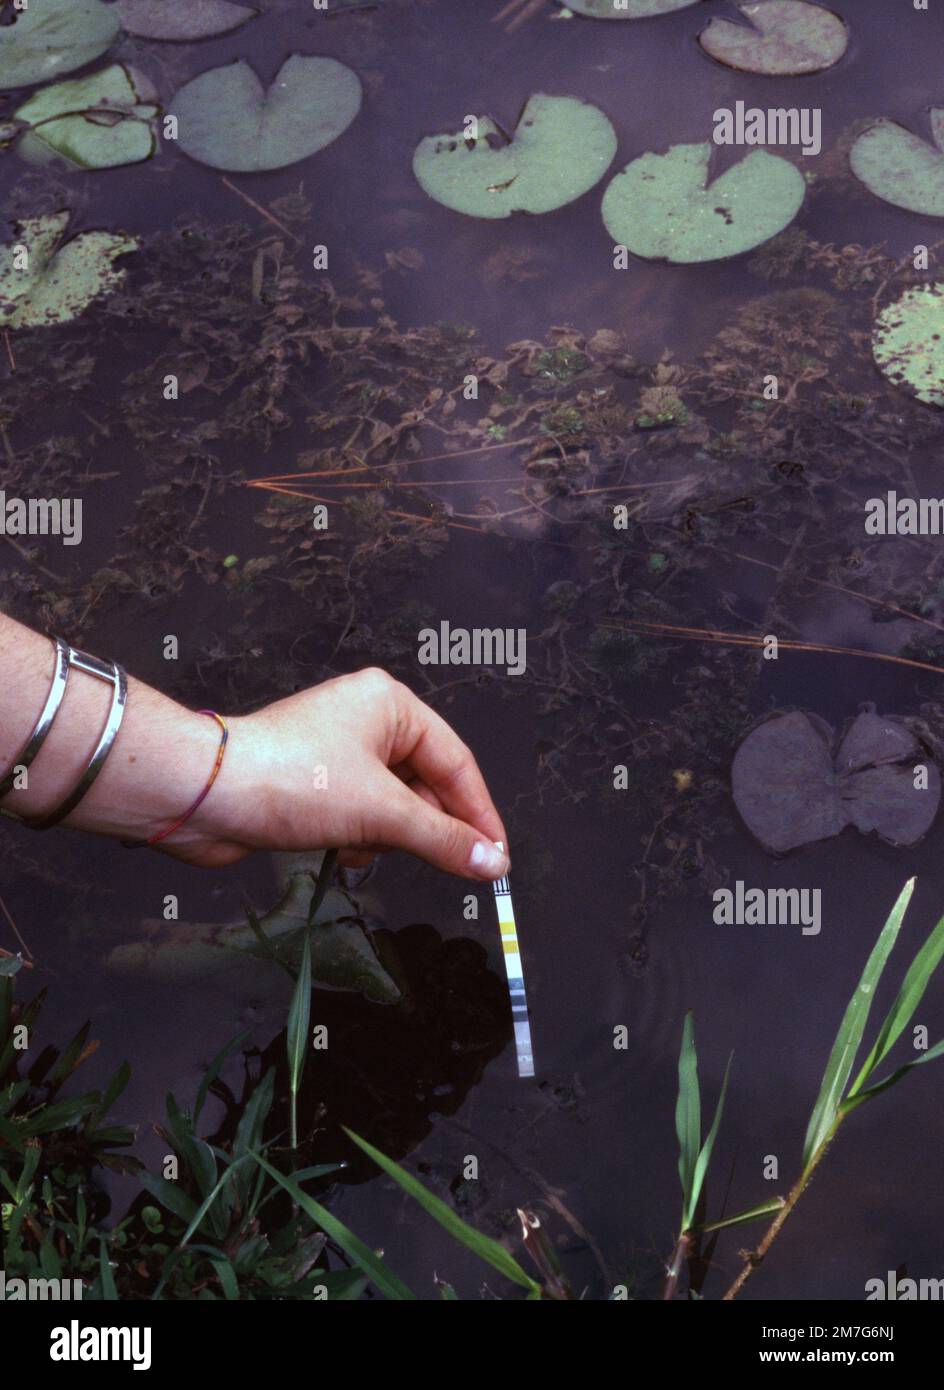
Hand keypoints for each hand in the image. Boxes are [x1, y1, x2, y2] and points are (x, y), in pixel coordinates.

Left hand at [171, 668, 509, 878]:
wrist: (205, 794)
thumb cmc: (287, 779)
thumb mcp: (382, 812)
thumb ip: (443, 839)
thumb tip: (490, 860)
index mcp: (390, 704)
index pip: (456, 763)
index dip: (479, 814)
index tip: (497, 857)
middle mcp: (367, 721)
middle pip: (427, 786)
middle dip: (424, 827)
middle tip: (447, 866)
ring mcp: (339, 753)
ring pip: (395, 807)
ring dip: (386, 837)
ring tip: (364, 845)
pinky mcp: (315, 784)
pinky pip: (362, 817)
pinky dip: (360, 839)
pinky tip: (342, 850)